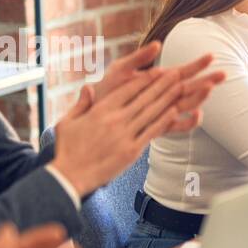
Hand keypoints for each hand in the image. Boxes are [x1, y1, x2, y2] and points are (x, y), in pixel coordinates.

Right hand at [51, 56, 224, 196]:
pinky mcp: (131, 151)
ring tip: (181, 87)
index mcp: (101, 110)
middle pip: (143, 98)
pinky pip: (151, 132)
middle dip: (162, 84)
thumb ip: (81, 103)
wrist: (69, 176)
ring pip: (151, 112)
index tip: (157, 71)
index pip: (127, 90)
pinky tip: (175, 111)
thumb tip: (88, 87)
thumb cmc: (67, 149)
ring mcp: (125, 135)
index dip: (144, 80)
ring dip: (168, 98)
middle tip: (177, 73)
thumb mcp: (67, 121)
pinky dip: (164, 121)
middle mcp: (115, 120)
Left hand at [89, 42, 221, 132]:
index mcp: (157, 80)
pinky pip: (177, 127)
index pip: (182, 71)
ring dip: (200, 97)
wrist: (92, 113)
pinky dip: (188, 122)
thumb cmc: (106, 90)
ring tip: (209, 89)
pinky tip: (197, 114)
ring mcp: (161, 112)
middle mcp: (163, 96)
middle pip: (191, 88)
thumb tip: (158, 44)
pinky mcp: (157, 126)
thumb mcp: (120, 69)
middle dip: (208, 81)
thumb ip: (138, 58)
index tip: (212, 56)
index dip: (197, 64)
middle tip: (224, 74)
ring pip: (187, 105)